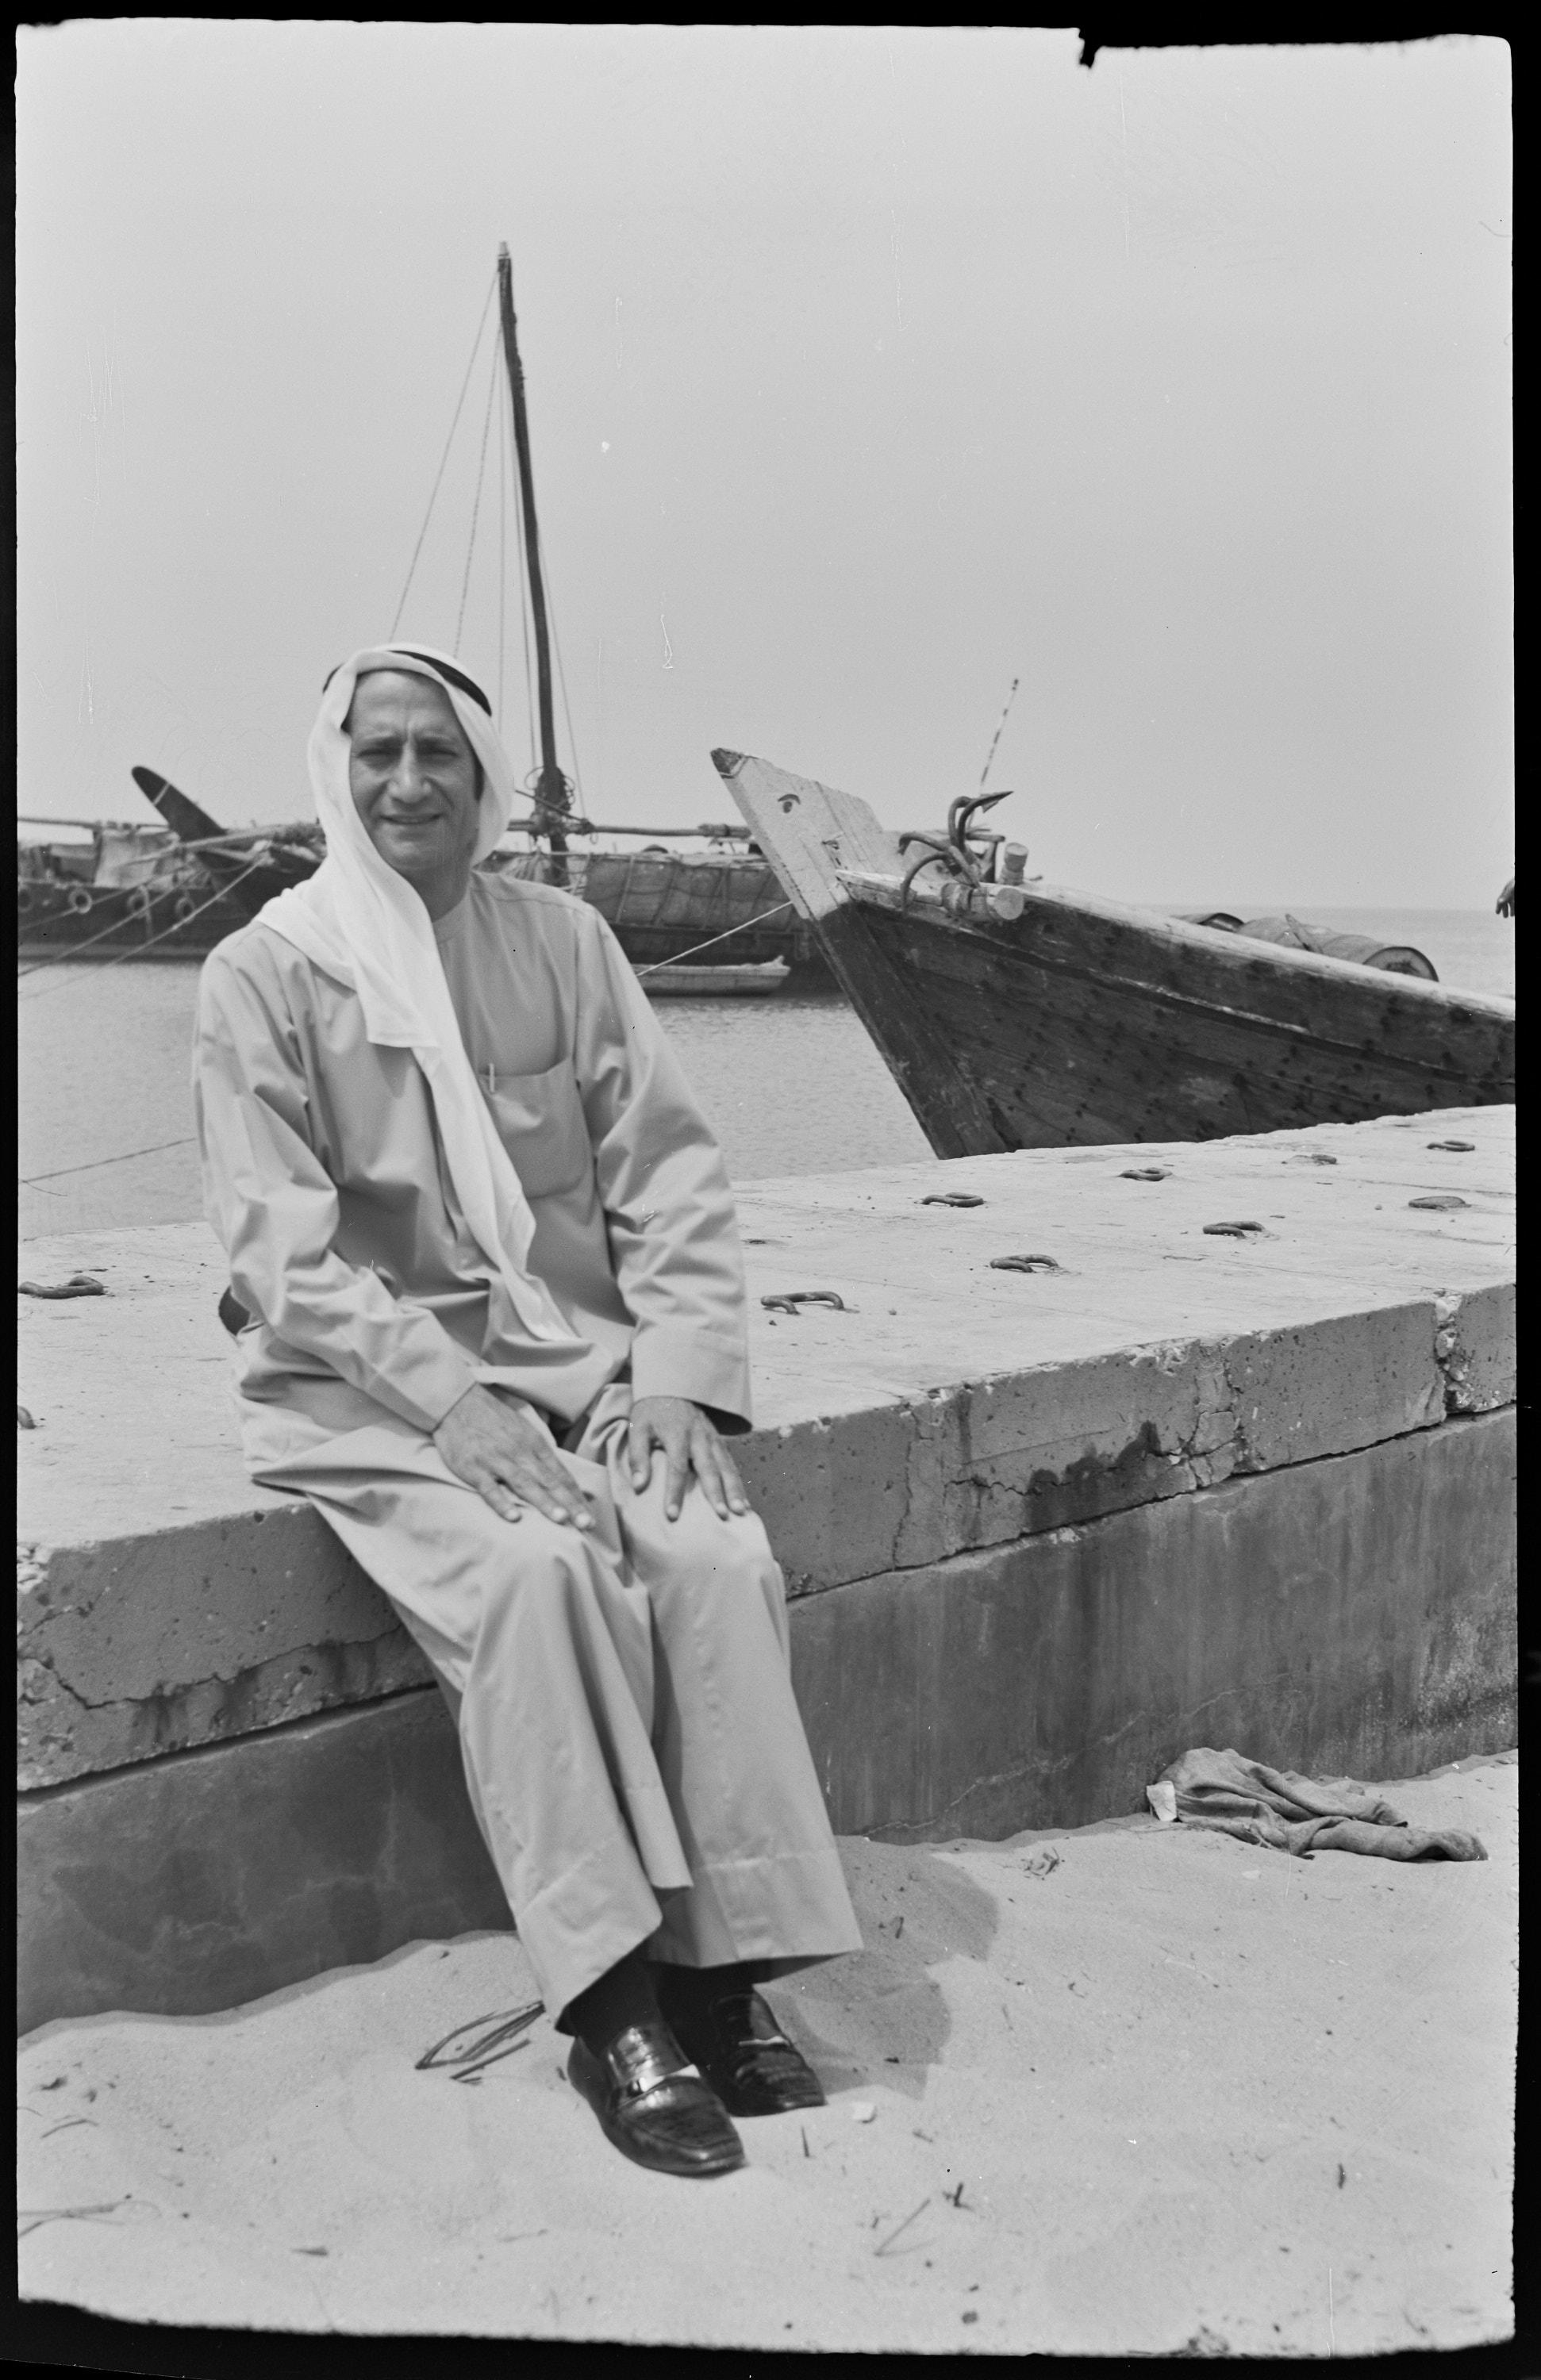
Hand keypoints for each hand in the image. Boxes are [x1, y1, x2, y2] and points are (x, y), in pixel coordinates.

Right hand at [433, 1384, 594, 1529]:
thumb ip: (540, 1454)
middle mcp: (520, 1452)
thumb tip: (560, 1478)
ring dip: (544, 1502)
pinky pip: (489, 1489)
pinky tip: (514, 1518)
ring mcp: (497, 1460)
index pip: (561, 1475)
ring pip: (524, 1485)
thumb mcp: (523, 1430)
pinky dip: (502, 1503)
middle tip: (587, 1524)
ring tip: (561, 1520)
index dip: (576, 1496)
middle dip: (569, 1504)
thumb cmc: (493, 1419)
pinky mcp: (474, 1468)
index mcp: (534, 1444)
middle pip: (549, 1482)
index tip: (591, 1516)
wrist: (457, 1402)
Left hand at [626, 1395, 750, 1522]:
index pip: (677, 1467)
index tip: (672, 1515)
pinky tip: (744, 1501)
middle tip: (721, 1515)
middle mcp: (699, 1436)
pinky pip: (731, 1463)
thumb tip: (638, 1486)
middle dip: (716, 1493)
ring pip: (726, 1466)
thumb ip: (637, 1456)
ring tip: (740, 1512)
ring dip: (734, 1489)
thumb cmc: (652, 1412)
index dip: (674, 1492)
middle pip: (709, 1467)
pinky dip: (738, 1483)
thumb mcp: (638, 1429)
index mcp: (677, 1434)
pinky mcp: (719, 1440)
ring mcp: (712, 1438)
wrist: (670, 1386)